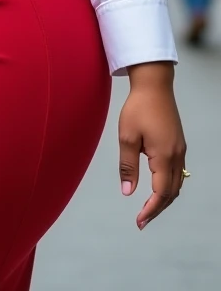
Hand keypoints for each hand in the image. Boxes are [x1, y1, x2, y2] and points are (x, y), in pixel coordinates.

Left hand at [119, 63, 186, 229]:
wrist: (154, 85)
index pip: (160, 193)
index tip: (139, 221)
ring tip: (149, 207)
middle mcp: (176, 156)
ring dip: (165, 198)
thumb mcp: (127, 137)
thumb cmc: (138, 108)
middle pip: (171, 192)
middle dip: (158, 208)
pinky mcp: (179, 144)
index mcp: (164, 156)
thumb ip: (128, 166)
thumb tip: (128, 191)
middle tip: (142, 219)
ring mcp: (180, 150)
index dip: (150, 210)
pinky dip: (169, 185)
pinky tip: (157, 186)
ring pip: (177, 183)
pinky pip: (177, 172)